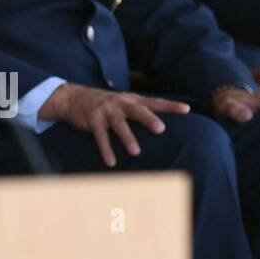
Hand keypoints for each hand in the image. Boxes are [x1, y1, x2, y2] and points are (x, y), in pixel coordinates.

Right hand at [39, 82, 189, 167]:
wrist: (73, 97)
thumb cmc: (105, 104)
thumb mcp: (123, 102)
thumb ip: (140, 110)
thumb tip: (165, 125)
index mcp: (131, 99)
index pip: (154, 102)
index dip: (170, 106)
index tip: (186, 110)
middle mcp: (120, 102)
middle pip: (137, 110)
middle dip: (148, 119)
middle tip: (161, 129)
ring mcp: (105, 110)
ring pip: (119, 124)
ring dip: (127, 138)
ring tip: (136, 152)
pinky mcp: (92, 119)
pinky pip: (100, 136)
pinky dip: (106, 149)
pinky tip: (111, 162)